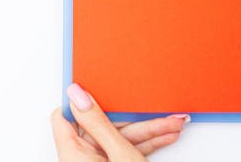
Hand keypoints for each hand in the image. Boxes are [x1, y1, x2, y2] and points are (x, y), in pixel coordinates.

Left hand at [51, 83, 188, 160]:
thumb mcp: (118, 153)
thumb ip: (98, 121)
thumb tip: (77, 93)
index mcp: (72, 154)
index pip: (66, 115)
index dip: (84, 99)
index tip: (103, 85)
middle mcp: (80, 160)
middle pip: (104, 126)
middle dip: (137, 119)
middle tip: (161, 113)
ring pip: (120, 139)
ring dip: (149, 131)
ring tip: (174, 124)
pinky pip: (125, 151)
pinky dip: (146, 145)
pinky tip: (167, 136)